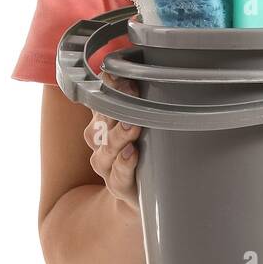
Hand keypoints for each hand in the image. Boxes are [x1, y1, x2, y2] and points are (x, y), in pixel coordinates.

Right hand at [84, 73, 141, 211]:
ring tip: (133, 128)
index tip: (119, 73)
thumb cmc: (148, 151)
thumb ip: (150, 99)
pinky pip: (117, 176)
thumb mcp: (149, 121)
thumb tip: (161, 68)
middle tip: (129, 94)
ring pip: (106, 149)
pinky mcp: (118, 186)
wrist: (149, 195)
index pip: (101, 98)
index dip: (108, 85)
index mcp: (105, 120)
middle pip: (101, 122)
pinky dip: (123, 165)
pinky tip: (131, 155)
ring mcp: (108, 165)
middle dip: (114, 108)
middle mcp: (101, 141)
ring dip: (118, 137)